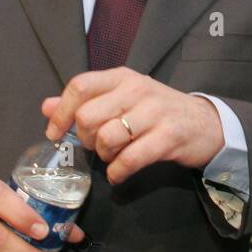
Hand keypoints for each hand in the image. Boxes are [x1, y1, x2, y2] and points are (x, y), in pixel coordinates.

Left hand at [41, 67, 224, 184]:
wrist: (205, 123)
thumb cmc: (157, 112)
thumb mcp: (122, 99)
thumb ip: (85, 101)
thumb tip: (46, 106)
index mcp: (122, 77)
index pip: (80, 86)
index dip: (61, 113)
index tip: (55, 134)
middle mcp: (137, 89)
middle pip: (88, 116)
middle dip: (85, 139)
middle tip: (96, 146)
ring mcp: (155, 112)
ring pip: (107, 138)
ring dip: (103, 156)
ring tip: (112, 157)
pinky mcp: (169, 136)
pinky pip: (129, 159)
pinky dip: (118, 172)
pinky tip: (120, 173)